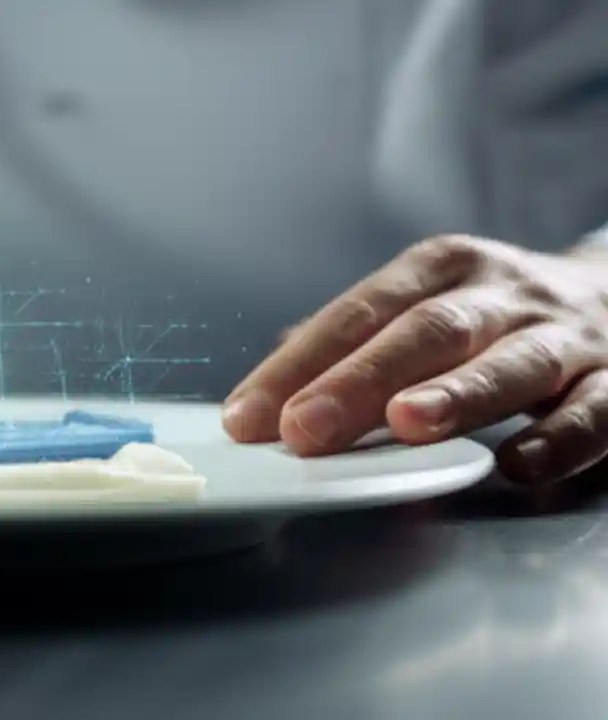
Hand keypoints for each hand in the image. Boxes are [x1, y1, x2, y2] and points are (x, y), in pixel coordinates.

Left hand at [223, 235, 607, 486]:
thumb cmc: (499, 313)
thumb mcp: (428, 301)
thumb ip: (357, 337)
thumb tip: (274, 371)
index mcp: (441, 270)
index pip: (358, 314)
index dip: (300, 366)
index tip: (249, 416)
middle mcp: (502, 294)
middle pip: (425, 332)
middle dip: (359, 381)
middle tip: (304, 427)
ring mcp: (566, 336)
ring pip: (512, 361)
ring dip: (457, 394)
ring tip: (406, 424)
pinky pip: (594, 409)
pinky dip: (559, 437)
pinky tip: (518, 463)